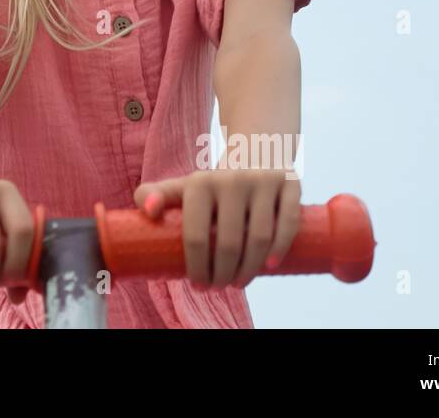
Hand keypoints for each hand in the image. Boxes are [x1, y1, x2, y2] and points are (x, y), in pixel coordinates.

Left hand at [133, 167, 300, 289]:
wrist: (254, 152)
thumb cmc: (212, 184)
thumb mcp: (181, 187)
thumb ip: (152, 195)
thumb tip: (149, 211)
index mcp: (200, 182)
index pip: (196, 236)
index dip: (197, 267)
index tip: (198, 285)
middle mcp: (232, 179)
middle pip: (229, 243)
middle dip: (222, 274)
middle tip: (219, 287)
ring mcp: (263, 181)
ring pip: (259, 238)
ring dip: (249, 269)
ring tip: (239, 282)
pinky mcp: (289, 184)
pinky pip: (287, 224)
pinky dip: (280, 249)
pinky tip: (270, 267)